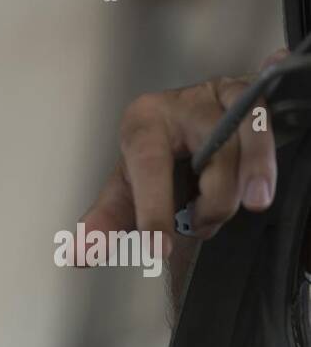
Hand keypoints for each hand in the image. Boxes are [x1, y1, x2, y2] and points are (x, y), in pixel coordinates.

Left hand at [80, 50, 286, 309]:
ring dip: (248, 186)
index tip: (158, 249)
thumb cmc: (155, 158)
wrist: (187, 121)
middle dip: (213, 205)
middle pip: (215, 158)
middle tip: (202, 224)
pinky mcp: (252, 92)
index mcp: (143, 123)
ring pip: (249, 141)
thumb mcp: (126, 190)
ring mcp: (222, 94)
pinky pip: (269, 124)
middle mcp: (183, 102)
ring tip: (242, 208)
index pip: (150, 168)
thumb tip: (77, 254)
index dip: (154, 211)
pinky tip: (264, 182)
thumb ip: (105, 223)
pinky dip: (268, 158)